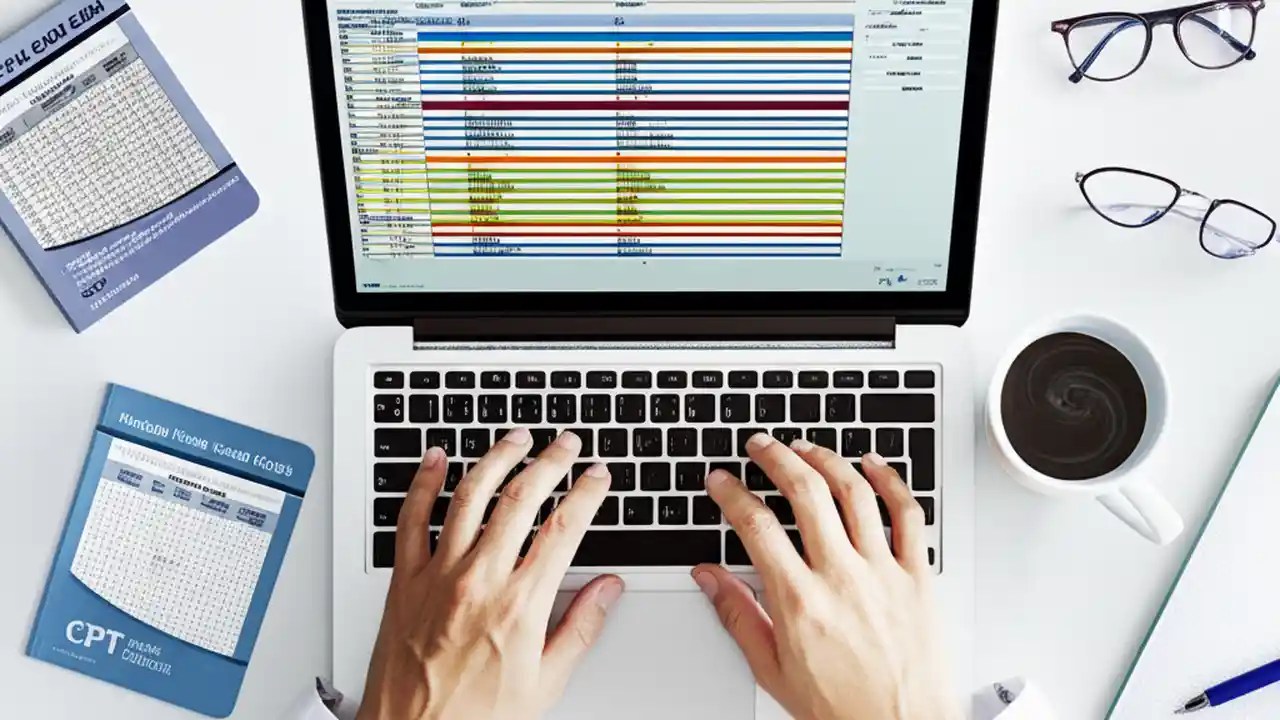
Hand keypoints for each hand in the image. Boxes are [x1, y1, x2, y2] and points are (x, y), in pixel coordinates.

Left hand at [358, 429, 622, 719]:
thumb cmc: (474, 718)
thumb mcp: (544, 683)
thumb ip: (581, 629)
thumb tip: (607, 589)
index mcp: (520, 605)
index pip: (564, 529)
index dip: (587, 494)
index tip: (598, 476)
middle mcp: (479, 580)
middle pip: (521, 499)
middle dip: (550, 462)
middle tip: (566, 444)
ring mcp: (438, 575)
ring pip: (469, 496)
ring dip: (496, 458)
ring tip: (516, 439)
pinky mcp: (403, 580)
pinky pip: (410, 519)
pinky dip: (423, 483)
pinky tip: (436, 460)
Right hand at [694, 434, 959, 719]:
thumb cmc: (843, 711)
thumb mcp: (774, 671)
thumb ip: (738, 616)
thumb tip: (709, 577)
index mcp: (800, 601)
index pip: (757, 526)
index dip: (732, 494)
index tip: (721, 481)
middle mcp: (842, 578)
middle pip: (805, 493)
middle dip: (775, 458)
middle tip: (760, 446)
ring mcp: (884, 573)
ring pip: (854, 493)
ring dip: (825, 459)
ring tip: (805, 448)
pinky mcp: (920, 577)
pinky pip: (908, 514)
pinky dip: (890, 480)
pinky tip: (872, 464)